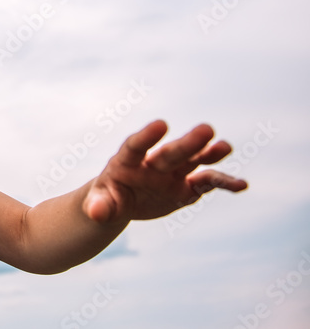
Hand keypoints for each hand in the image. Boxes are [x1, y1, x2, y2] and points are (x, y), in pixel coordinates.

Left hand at [83, 120, 247, 222]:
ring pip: (193, 160)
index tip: (161, 124)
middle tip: (206, 129)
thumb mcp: (100, 204)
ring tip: (225, 146)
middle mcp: (153, 163)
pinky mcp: (187, 187)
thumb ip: (100, 206)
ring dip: (209, 153)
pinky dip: (224, 183)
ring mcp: (172, 173)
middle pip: (171, 152)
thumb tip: (96, 212)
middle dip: (187, 143)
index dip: (147, 136)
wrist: (120, 202)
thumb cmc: (106, 198)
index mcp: (127, 161)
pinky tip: (241, 185)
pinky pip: (207, 183)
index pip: (135, 146)